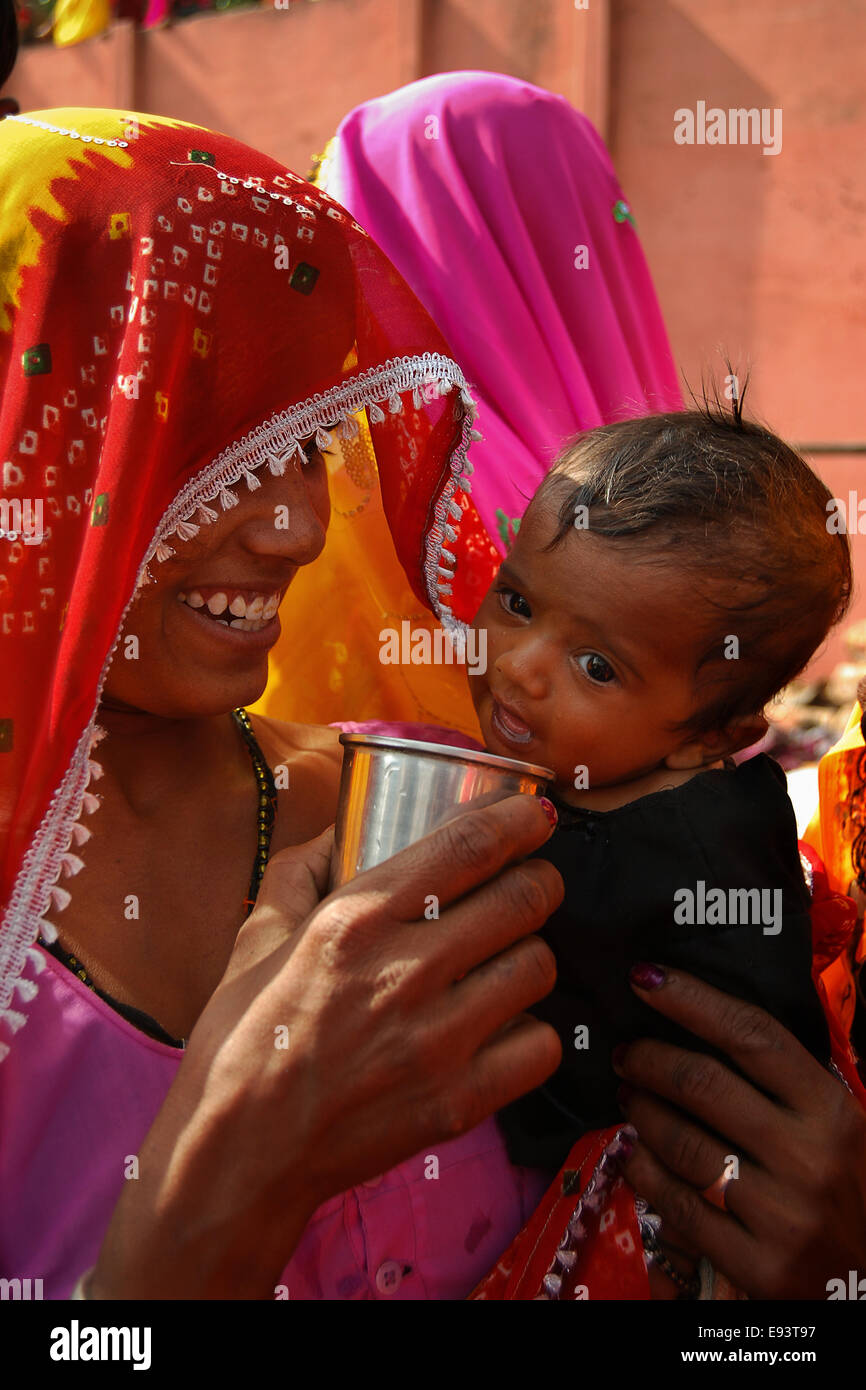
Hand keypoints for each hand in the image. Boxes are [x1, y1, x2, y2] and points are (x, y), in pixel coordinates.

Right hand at [91, 794, 562, 1298]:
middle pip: (522, 899)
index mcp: (354, 921)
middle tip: (532, 884)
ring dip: (530, 953)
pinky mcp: (457, 1102)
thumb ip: (297, 876)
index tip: (537, 813)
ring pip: (538, 966)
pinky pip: (540, 1045)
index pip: (466, 848)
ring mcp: (436, 1042)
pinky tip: (503, 1028)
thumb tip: (334, 833)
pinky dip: (531, 1031)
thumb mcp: (255, 940)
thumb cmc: (241, 1042)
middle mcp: (403, 972)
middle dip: (539, 881)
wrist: (237, 1155)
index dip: (517, 820)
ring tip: (508, 960)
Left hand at [613, 965, 865, 1298]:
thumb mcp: (840, 1123)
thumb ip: (787, 1081)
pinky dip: (644, 1170)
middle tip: (627, 1052)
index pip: (752, 1036)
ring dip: (641, 1111)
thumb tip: (704, 1022)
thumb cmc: (852, 1184)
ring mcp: (783, 1215)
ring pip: (681, 1144)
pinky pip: (678, 1205)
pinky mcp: (758, 1266)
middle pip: (703, 1084)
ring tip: (630, 1096)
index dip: (692, 1000)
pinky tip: (633, 1152)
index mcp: (833, 1111)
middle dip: (649, 1058)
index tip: (645, 979)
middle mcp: (809, 1158)